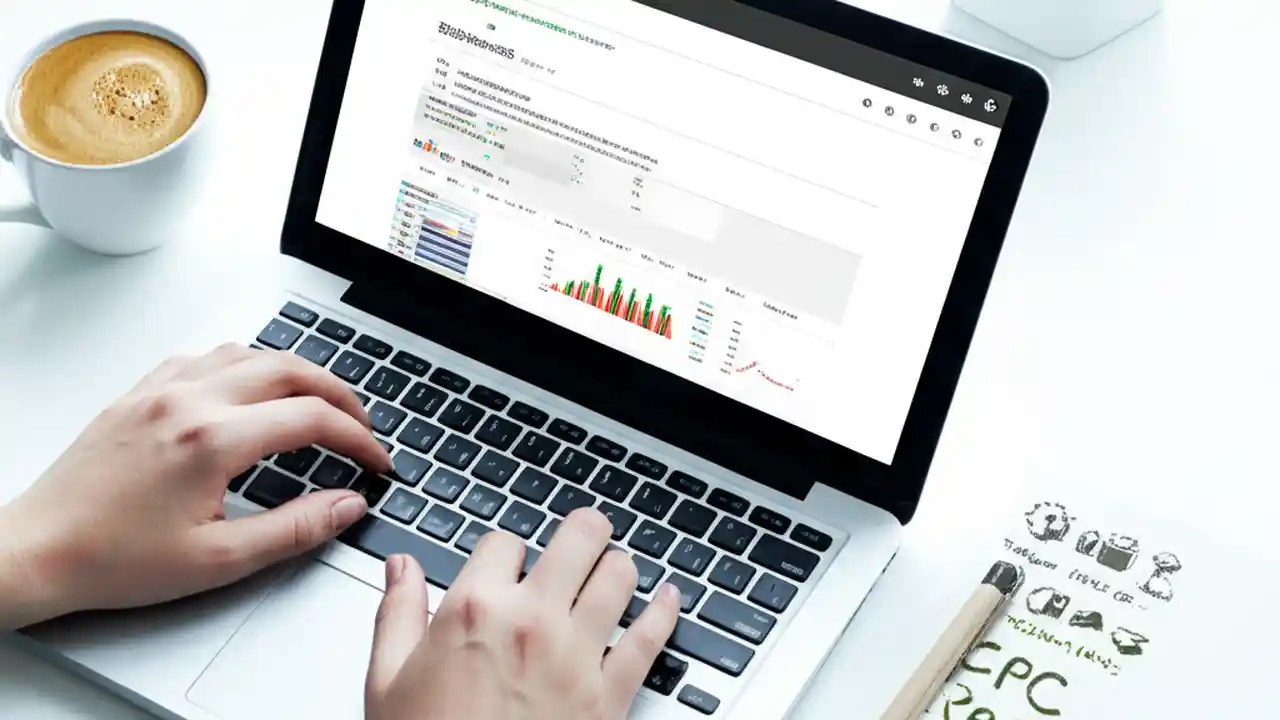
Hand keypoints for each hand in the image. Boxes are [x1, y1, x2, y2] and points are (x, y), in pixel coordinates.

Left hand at [0, 345, 391, 628]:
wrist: (37, 552)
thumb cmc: (112, 559)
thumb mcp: (219, 560)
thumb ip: (294, 528)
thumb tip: (346, 505)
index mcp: (213, 440)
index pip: (312, 418)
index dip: (358, 439)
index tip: (374, 461)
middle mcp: (188, 402)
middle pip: (291, 370)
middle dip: (339, 395)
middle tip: (360, 426)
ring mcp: (160, 391)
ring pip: (250, 353)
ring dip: (295, 372)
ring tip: (317, 401)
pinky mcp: (138, 394)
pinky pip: (204, 357)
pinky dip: (244, 365)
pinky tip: (250, 390)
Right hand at [367, 508, 681, 719]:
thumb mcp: (387, 681)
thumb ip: (397, 614)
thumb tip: (402, 567)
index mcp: (473, 611)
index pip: (505, 541)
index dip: (507, 551)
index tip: (508, 567)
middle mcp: (530, 622)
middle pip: (579, 536)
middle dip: (582, 532)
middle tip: (582, 539)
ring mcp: (575, 656)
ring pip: (620, 575)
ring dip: (617, 567)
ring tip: (611, 571)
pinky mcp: (608, 696)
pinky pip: (651, 639)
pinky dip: (665, 613)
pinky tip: (669, 599)